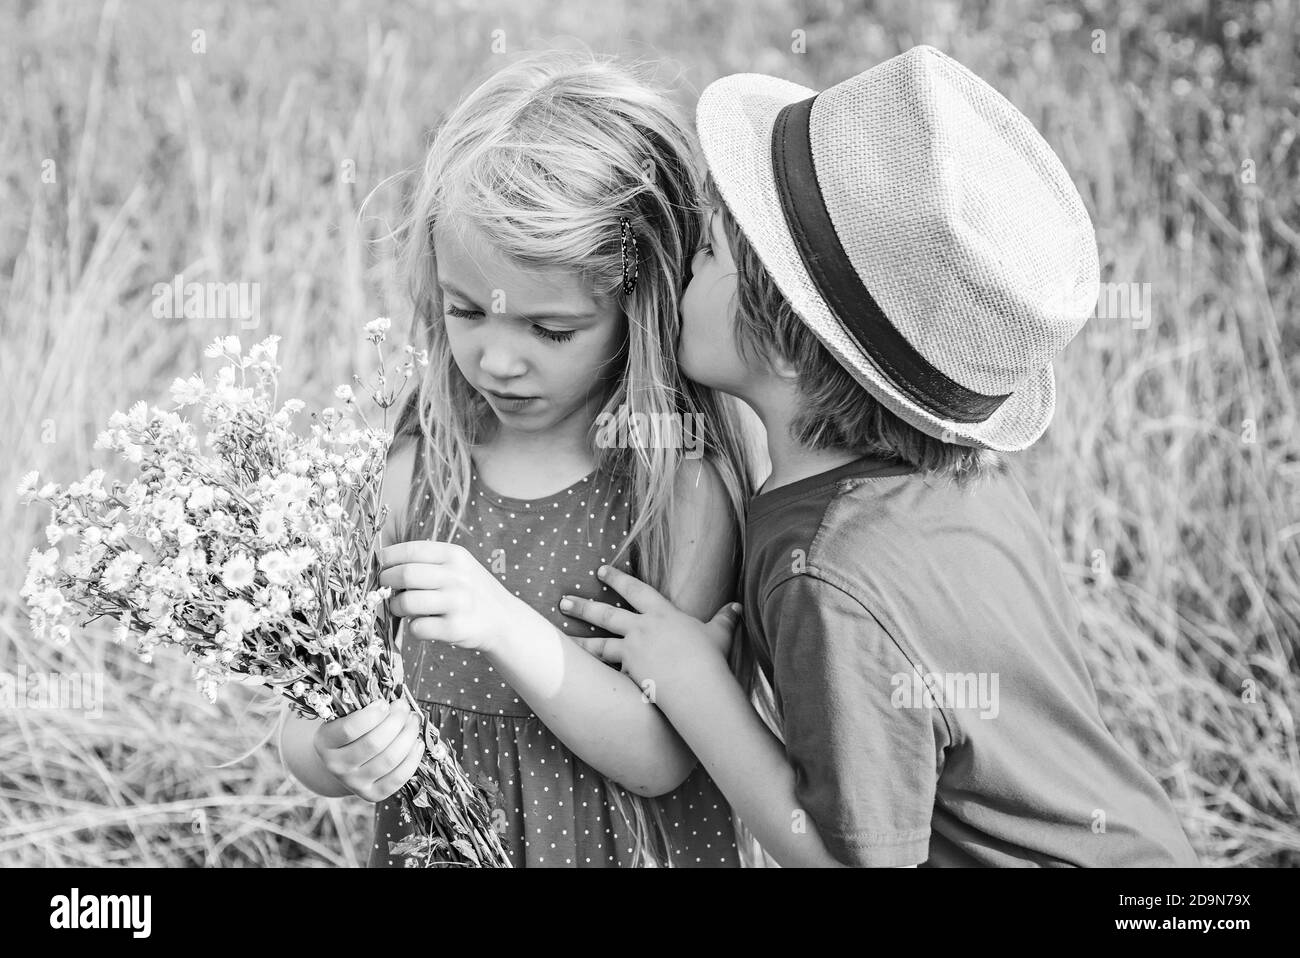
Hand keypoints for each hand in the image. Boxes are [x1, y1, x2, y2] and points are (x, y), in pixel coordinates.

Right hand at [312, 698, 424, 802]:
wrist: (344, 763)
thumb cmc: (351, 731)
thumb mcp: (347, 716)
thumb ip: (365, 707)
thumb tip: (398, 703)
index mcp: (325, 742)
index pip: (348, 729)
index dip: (372, 715)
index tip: (384, 703)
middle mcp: (336, 766)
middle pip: (373, 744)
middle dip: (395, 721)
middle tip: (403, 707)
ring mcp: (354, 783)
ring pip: (389, 759)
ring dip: (408, 736)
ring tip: (413, 721)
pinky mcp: (372, 794)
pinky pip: (398, 778)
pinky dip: (412, 758)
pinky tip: (417, 742)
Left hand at [380, 541, 528, 654]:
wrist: (504, 621)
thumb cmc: (471, 591)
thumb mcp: (458, 566)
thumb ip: (426, 562)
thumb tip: (381, 563)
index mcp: (455, 555)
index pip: (410, 550)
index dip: (387, 558)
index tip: (380, 566)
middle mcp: (458, 576)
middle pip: (404, 575)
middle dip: (386, 583)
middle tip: (385, 590)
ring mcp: (457, 603)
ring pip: (407, 603)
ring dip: (397, 608)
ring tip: (403, 609)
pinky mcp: (455, 629)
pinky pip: (417, 628)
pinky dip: (414, 628)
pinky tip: (425, 625)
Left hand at [558, 564, 740, 688]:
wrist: (699, 685)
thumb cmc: (711, 660)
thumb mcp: (719, 635)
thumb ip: (725, 620)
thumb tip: (737, 608)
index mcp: (663, 614)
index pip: (635, 590)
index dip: (617, 579)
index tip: (601, 570)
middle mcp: (643, 629)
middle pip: (606, 614)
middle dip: (583, 606)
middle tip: (564, 601)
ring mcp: (633, 651)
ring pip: (599, 644)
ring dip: (579, 641)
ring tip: (560, 639)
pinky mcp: (630, 673)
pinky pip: (609, 672)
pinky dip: (595, 673)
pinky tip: (579, 674)